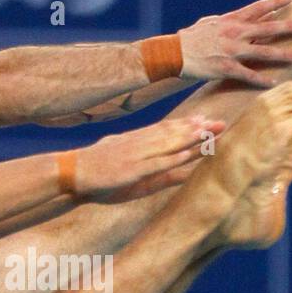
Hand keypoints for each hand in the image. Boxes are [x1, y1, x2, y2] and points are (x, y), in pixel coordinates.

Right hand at [73, 115, 225, 203]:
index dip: (187, 125)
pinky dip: (172, 158)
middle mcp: (139, 144)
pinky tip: (187, 153)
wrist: (71, 172)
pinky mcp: (132, 170)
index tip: (205, 120)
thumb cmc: (96, 171)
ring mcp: (136, 156)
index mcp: (136, 141)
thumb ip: (142, 160)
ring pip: (169, 144)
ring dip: (190, 138)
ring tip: (210, 133)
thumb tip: (159, 159)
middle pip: (173, 134)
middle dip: (197, 129)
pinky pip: (156, 163)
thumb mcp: (122, 163)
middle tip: (219, 123)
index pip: (166, 130)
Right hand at [177, 0, 291, 86]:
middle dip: (287, 26)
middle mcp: (234, 33)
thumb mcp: (208, 23)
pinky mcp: (225, 68)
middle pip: (266, 27)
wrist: (173, 53)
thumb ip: (225, 20)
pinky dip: (261, 79)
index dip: (275, 2)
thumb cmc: (189, 38)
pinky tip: (274, 82)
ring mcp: (231, 51)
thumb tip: (235, 17)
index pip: (257, 8)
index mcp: (230, 20)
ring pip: (262, 51)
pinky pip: (247, 74)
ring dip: (280, 54)